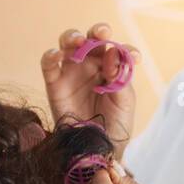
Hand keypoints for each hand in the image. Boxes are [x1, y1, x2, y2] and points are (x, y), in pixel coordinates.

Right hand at [40, 23, 138, 158]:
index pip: (118, 51)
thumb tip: (113, 54)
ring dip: (73, 36)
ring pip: (68, 44)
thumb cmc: (113, 127)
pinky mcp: (54, 83)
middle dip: (98, 32)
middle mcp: (91, 66)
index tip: (134, 57)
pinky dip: (50, 55)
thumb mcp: (124, 103)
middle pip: (92, 40)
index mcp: (111, 69)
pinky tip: (57, 54)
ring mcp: (72, 73)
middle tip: (104, 32)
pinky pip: (48, 64)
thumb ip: (120, 79)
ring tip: (79, 40)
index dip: (126, 50)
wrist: (95, 151)